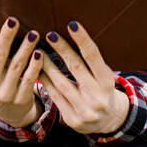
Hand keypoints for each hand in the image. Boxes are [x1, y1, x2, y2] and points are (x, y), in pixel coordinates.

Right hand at [0, 10, 41, 129]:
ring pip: (17, 66)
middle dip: (6, 37)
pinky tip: (40, 53)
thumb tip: (2, 21)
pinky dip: (35, 65)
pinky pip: (29, 79)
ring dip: (26, 48)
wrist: (8, 114)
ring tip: (34, 34)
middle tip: (13, 20)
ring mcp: (5, 93)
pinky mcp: (21, 99)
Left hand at [38, 21, 128, 136]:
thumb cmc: (102, 91)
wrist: (108, 122)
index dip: (83, 40)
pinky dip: (45, 82)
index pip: (94, 57)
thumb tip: (72, 34)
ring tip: (38, 51)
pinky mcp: (72, 119)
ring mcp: (84, 110)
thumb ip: (91, 62)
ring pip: (61, 83)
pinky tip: (38, 70)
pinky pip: (55, 97)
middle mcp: (97, 97)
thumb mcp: (103, 77)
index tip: (72, 24)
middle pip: (76, 67)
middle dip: (62, 49)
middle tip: (50, 34)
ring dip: (48, 65)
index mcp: (107, 83)